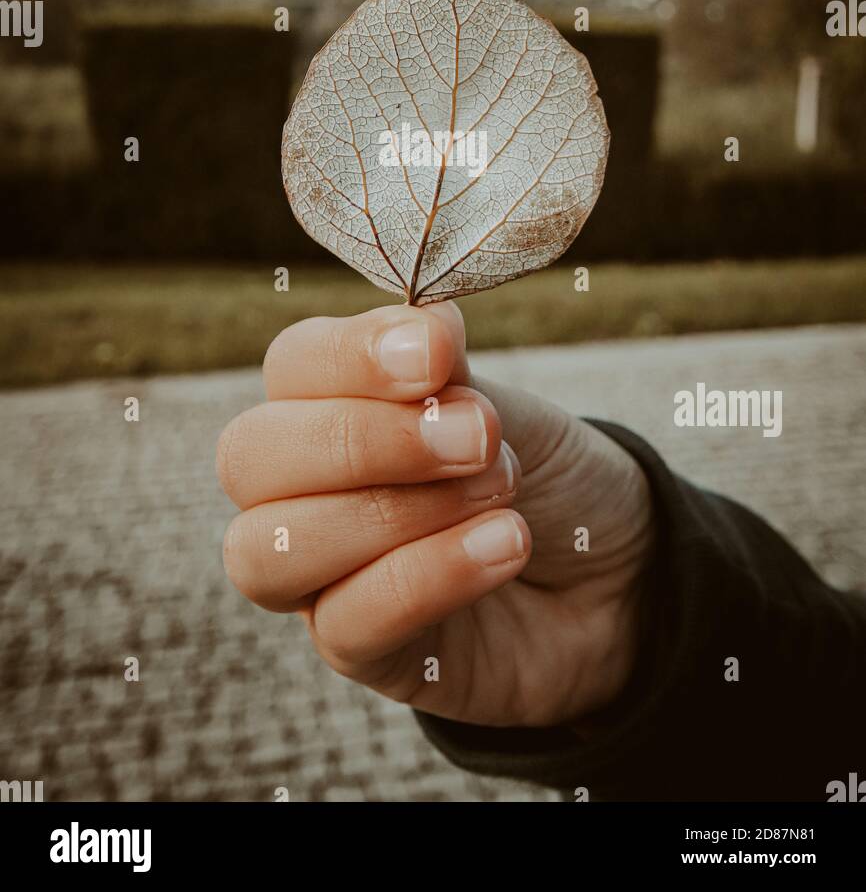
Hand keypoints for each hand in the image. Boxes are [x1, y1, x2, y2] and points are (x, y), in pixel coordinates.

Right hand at [217, 302, 652, 728]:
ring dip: (393, 511)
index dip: (353, 355)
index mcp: (328, 403)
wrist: (614, 572)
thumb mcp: (505, 408)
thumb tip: (424, 326)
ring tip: (500, 489)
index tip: (440, 352)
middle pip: (249, 456)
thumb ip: (448, 376)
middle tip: (479, 435)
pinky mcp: (360, 651)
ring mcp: (319, 576)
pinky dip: (430, 574)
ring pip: (268, 550)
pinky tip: (505, 544)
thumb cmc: (543, 476)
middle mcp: (300, 487)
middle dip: (364, 439)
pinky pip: (347, 622)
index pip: (291, 365)